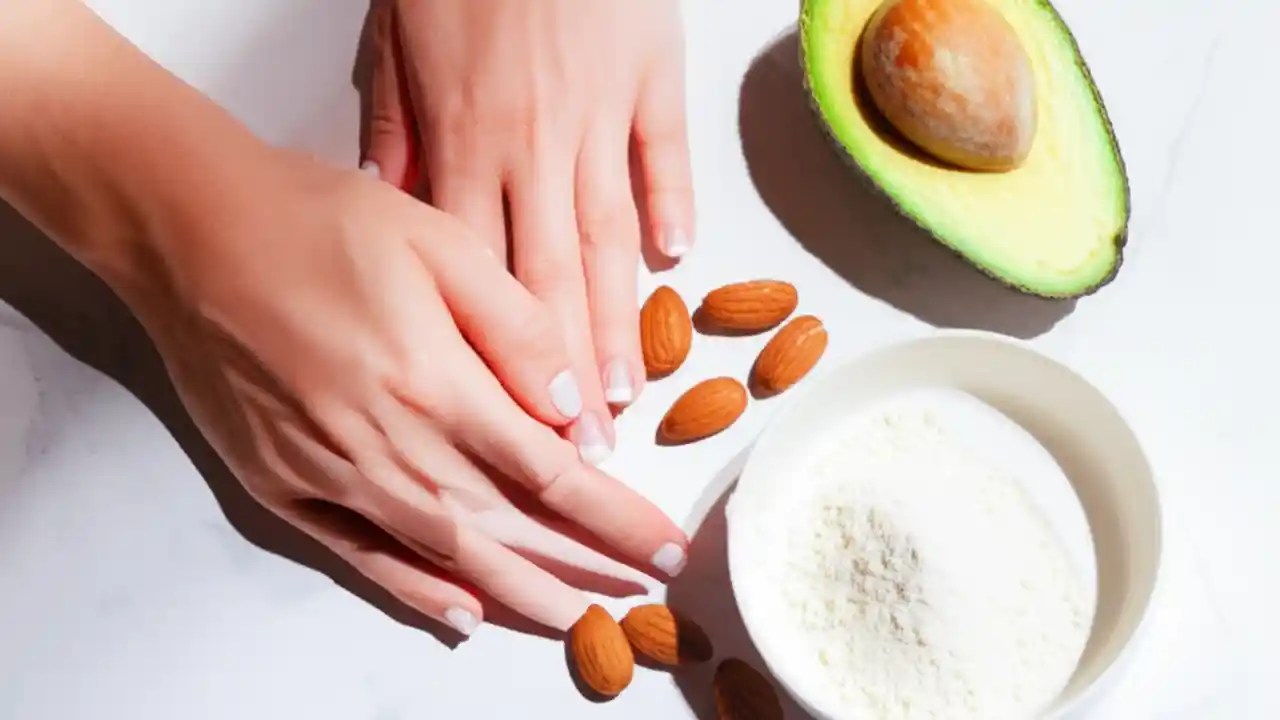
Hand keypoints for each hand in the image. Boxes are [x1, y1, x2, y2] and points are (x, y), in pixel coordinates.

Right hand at [129, 148, 688, 634]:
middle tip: (639, 597)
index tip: (665, 550)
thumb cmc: (321, 220)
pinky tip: (461, 613)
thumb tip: (574, 410)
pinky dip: (416, 589)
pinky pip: (362, 554)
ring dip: (518, 593)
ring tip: (576, 619)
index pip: (553, 475)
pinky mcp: (283, 483)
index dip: (617, 520)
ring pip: (446, 554)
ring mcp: (331, 473)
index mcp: (437, 383)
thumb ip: (516, 329)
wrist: (190, 228)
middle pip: (509, 528)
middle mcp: (389, 445)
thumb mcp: (440, 242)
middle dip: (584, 567)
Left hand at [363, 0, 695, 458]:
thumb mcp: (394, 45)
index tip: (510, 425)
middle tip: (584, 446)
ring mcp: (600, 117)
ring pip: (611, 237)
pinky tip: (678, 258)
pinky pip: (662, 155)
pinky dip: (670, 205)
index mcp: (465, 141)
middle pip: (552, 279)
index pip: (481, 277)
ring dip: (620, 318)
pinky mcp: (650, 81)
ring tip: (631, 389)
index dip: (496, 360)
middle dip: (567, 373)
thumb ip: (395, 135)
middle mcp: (535, 146)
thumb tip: (393, 209)